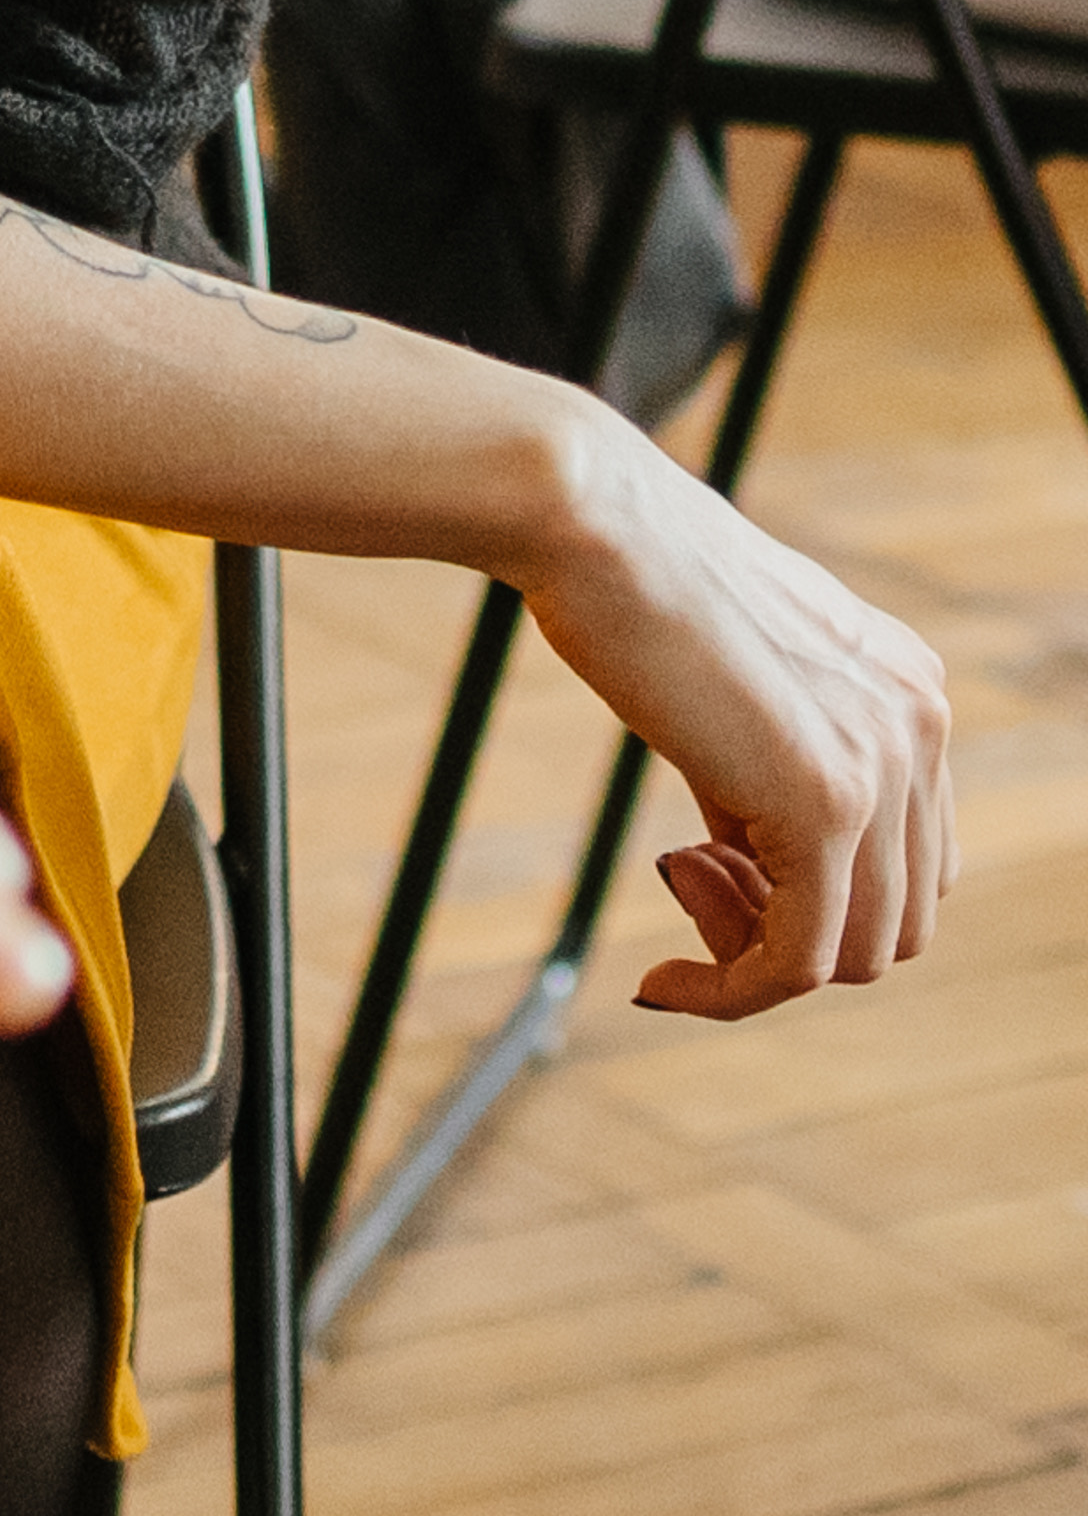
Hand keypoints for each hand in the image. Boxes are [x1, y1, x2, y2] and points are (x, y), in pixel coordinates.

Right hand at [509, 405, 955, 1016]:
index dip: (811, 892)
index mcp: (910, 690)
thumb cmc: (635, 581)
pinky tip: (658, 979)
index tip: (702, 859)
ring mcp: (884, 765)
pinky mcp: (825, 804)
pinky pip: (798, 961)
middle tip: (684, 871)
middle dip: (787, 929)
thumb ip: (776, 763)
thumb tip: (761, 877)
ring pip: (856, 955)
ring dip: (751, 956)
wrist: (594, 522)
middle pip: (896, 921)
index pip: (907, 863)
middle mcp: (921, 725)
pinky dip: (729, 993)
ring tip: (672, 874)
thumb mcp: (738, 682)